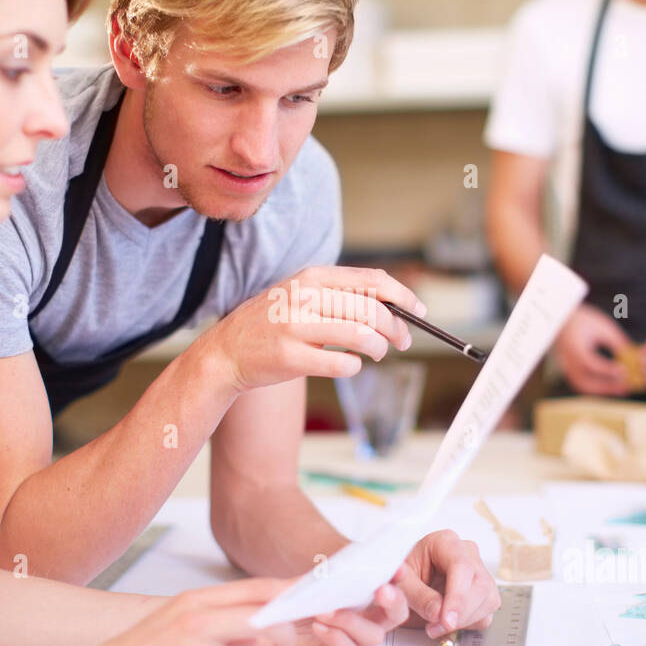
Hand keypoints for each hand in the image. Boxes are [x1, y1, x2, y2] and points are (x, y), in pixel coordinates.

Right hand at [194, 265, 425, 394]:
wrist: (226, 352)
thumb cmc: (273, 325)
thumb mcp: (302, 296)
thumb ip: (341, 296)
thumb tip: (394, 306)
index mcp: (313, 277)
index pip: (372, 281)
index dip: (403, 297)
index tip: (419, 311)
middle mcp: (305, 297)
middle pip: (372, 310)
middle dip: (397, 329)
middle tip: (402, 342)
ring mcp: (296, 327)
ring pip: (361, 337)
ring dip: (379, 349)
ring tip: (377, 354)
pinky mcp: (290, 357)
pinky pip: (342, 365)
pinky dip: (354, 368)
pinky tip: (348, 366)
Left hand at [254, 583, 408, 645]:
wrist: (249, 633)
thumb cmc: (274, 606)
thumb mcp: (296, 584)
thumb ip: (320, 577)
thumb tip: (344, 567)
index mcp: (355, 595)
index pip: (388, 585)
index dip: (398, 577)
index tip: (397, 568)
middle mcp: (358, 618)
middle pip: (393, 614)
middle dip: (393, 601)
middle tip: (381, 591)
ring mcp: (348, 641)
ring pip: (374, 635)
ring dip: (354, 620)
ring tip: (326, 611)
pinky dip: (337, 637)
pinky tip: (318, 627)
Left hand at [394, 530, 500, 637]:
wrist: (405, 583)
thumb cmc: (403, 576)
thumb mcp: (401, 583)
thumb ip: (418, 596)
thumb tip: (438, 613)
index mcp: (445, 542)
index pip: (461, 566)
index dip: (457, 596)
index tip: (447, 620)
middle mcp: (467, 553)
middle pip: (480, 584)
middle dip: (461, 612)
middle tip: (437, 627)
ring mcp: (479, 571)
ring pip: (488, 599)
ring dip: (464, 620)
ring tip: (436, 627)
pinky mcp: (483, 591)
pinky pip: (487, 612)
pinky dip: (469, 624)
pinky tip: (447, 624)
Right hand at [555, 304, 632, 395]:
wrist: (563, 322)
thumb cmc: (585, 322)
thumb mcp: (603, 327)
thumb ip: (617, 342)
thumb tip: (633, 358)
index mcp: (575, 348)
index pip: (591, 364)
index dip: (608, 370)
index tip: (624, 371)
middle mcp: (569, 362)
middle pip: (586, 382)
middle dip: (607, 386)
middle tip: (626, 386)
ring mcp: (568, 369)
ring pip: (584, 387)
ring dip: (604, 390)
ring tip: (622, 389)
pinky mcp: (571, 372)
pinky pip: (584, 385)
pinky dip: (598, 388)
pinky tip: (613, 386)